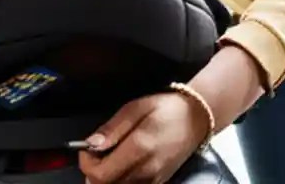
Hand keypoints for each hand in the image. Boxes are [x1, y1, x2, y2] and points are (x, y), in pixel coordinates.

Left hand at [78, 91, 210, 183]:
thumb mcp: (135, 108)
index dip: (86, 164)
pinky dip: (121, 179)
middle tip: (97, 152)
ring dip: (107, 177)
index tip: (86, 149)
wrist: (198, 118)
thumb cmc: (167, 109)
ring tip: (111, 156)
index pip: (100, 175)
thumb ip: (112, 129)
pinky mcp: (159, 183)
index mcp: (139, 149)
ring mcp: (154, 180)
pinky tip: (124, 163)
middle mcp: (146, 170)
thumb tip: (91, 144)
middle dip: (94, 171)